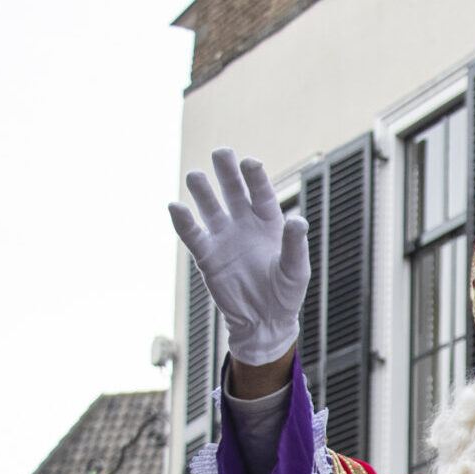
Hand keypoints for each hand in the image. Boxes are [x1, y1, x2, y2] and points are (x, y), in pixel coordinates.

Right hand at [168, 148, 309, 365]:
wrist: (263, 320)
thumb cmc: (286, 293)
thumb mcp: (296, 270)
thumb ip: (295, 245)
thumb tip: (298, 220)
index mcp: (269, 222)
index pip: (261, 192)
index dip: (255, 176)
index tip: (249, 162)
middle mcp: (244, 223)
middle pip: (232, 189)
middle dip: (226, 171)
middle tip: (221, 152)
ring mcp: (223, 236)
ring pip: (209, 205)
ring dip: (201, 190)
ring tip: (195, 176)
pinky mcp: (207, 255)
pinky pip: (192, 234)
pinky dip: (183, 221)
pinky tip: (175, 206)